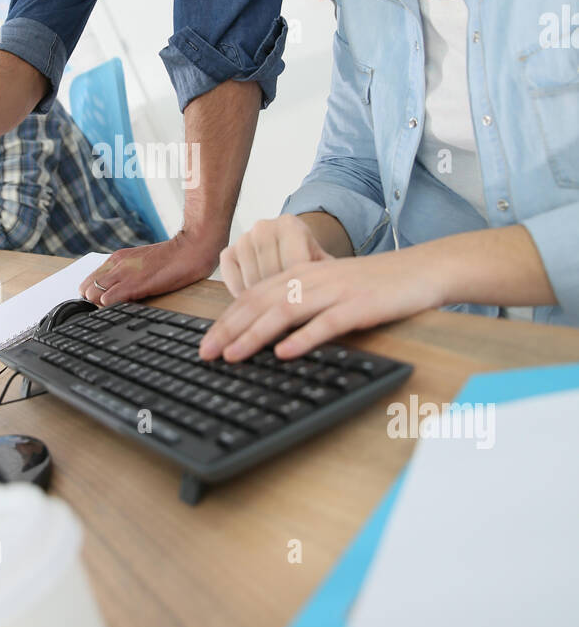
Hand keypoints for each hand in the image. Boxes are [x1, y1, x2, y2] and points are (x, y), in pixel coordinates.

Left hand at [79, 229, 221, 304]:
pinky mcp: (135, 285)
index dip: (92, 294)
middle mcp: (117, 265)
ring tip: (114, 310)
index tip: (102, 303)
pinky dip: (109, 307)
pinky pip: (109, 298)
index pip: (89, 280)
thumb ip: (128, 273)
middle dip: (92, 301)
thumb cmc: (172, 258)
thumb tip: (118, 290)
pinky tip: (119, 309)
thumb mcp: (142, 262)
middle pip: (86, 288)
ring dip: (99, 305)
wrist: (191, 248)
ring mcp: (124, 274)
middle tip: (107, 309)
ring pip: (93, 294)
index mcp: (117, 259)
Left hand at [200, 251, 444, 360]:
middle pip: (261, 303)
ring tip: (233, 355)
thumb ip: (300, 304)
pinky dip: (303, 338)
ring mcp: (335, 291)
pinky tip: (285, 353)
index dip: (226, 320)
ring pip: (286, 311)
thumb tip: (267, 336)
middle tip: (205, 354)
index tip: (205, 343)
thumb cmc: (374, 286)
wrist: (421, 270)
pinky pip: (327, 323)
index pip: (253, 296)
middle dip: (229, 329)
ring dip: (255, 335)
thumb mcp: (330, 289)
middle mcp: (312, 279)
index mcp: (301, 274)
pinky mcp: (360, 306)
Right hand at [219, 215, 329, 295]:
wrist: (292, 249)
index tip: (308, 304)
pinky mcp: (227, 253)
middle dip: (282, 297)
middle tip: (292, 308)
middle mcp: (263, 226)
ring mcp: (243, 239)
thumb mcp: (323, 267)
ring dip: (263, 298)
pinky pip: (232, 280)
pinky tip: (258, 296)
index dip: (301, 291)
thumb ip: (324, 279)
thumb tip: (322, 306)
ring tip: (276, 304)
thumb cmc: (308, 261)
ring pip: (251, 281)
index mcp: (290, 225)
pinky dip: (242, 294)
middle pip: (270, 275)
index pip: (293, 266)